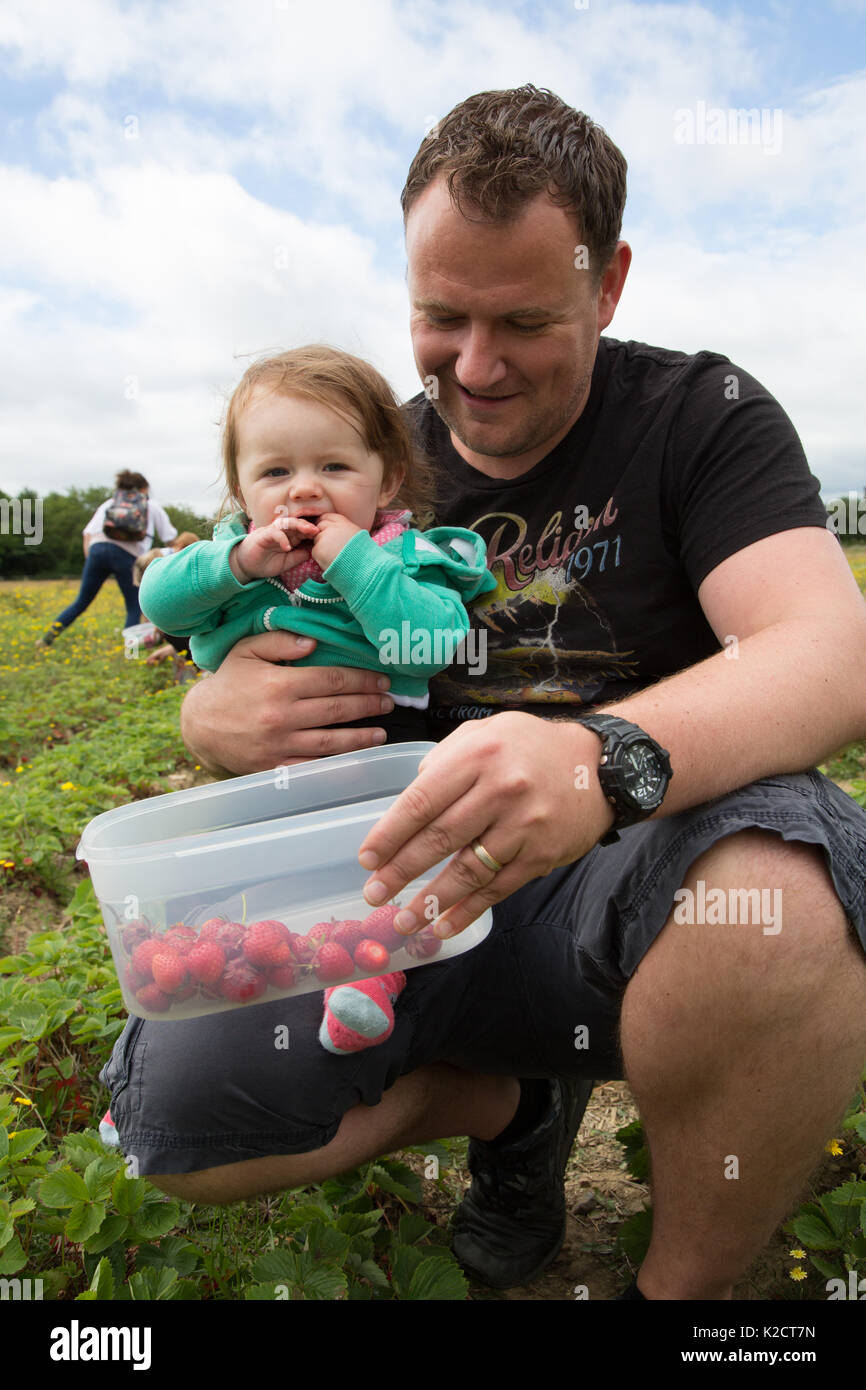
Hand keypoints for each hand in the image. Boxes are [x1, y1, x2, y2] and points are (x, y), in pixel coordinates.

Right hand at [179, 629, 395, 775]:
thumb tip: (314, 641)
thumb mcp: (246, 651)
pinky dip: (335, 766)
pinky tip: (354, 761)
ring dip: (360, 738)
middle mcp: (282, 715)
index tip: (382, 680)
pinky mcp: (274, 767)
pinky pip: (312, 768)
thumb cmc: (228, 684)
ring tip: (380, 733)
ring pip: (330, 742)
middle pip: (337, 710)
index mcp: (279, 684)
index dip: (362, 680)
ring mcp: (279, 744)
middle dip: (368, 705)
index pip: (333, 680)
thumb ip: (279, 640)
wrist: (199, 725)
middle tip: (389, 702)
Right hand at [230, 517, 319, 581]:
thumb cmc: (267, 562)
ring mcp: (273, 532)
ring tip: (309, 532)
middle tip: (320, 530)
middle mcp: (282, 532)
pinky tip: (288, 547)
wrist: (247, 565)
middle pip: (298, 524)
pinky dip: (282, 539)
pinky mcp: (263, 535)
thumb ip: (299, 556)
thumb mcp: (287, 562)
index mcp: (290, 537)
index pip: (304, 531)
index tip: (325, 537)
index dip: (313, 533)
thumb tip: (313, 553)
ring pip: (288, 524)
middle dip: (310, 526)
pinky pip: (274, 533)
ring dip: (299, 526)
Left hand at [310, 513, 362, 568]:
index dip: (325, 524)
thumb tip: (337, 529)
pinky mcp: (318, 549)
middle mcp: (333, 527)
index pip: (327, 516)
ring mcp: (324, 537)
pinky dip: (320, 557)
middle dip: (321, 534)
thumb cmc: (362, 554)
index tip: (328, 531)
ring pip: (316, 539)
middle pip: (319, 525)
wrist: (361, 568)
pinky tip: (331, 561)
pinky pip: (315, 552)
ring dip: (321, 547)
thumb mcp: (357, 535)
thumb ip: (344, 529)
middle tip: (328, 546)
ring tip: (334, 556)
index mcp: (343, 522)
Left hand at [355, 712, 615, 938]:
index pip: (421, 801)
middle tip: (373, 895)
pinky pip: (498, 888)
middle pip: (439, 838)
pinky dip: (468, 910)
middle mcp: (500, 789)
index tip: (367, 859)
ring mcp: (524, 825)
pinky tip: (443, 924)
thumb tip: (410, 802)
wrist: (599, 766)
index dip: (389, 835)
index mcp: (477, 755)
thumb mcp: (485, 733)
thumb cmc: (531, 748)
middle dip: (400, 871)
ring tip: (403, 920)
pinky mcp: (543, 854)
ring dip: (431, 900)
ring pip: (468, 870)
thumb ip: (444, 760)